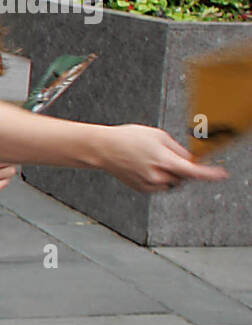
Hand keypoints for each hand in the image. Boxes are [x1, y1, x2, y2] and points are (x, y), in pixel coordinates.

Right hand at [99, 125, 227, 192]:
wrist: (104, 148)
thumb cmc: (128, 138)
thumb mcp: (158, 136)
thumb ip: (178, 150)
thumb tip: (190, 160)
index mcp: (164, 160)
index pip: (194, 172)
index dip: (210, 174)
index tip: (221, 175)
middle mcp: (157, 176)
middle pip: (184, 177)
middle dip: (184, 169)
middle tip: (171, 156)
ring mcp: (149, 184)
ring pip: (173, 183)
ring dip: (172, 174)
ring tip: (154, 160)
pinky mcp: (142, 189)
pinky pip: (161, 186)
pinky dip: (161, 179)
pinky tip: (147, 167)